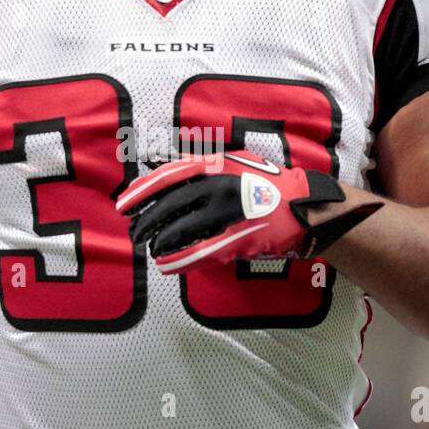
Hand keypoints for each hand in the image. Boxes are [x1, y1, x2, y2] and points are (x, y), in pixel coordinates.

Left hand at [116, 151, 381, 272]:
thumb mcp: (235, 163)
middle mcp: (219, 186)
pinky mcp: (238, 238)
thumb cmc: (268, 183)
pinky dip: (181, 259)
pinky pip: (201, 251)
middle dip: (147, 220)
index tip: (124, 203)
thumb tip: (169, 180)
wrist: (304, 205)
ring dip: (161, 241)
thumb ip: (205, 170)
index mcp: (216, 165)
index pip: (169, 176)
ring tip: (150, 249)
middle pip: (171, 205)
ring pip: (183, 229)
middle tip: (134, 233)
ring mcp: (229, 213)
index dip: (143, 191)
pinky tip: (167, 265)